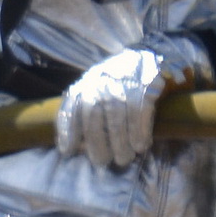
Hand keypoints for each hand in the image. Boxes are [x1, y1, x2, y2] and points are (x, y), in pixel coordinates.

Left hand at [54, 46, 191, 169]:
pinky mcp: (145, 85)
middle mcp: (100, 82)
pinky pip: (139, 113)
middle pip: (93, 117)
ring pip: (116, 117)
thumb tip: (73, 145)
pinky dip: (140, 132)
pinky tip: (141, 145)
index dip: (68, 132)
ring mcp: (122, 83)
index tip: (68, 151)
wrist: (147, 54)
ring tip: (124, 159)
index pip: (71, 108)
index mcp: (85, 84)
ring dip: (120, 142)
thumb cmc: (118, 81)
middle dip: (96, 143)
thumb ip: (84, 110)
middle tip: (102, 162)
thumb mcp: (95, 88)